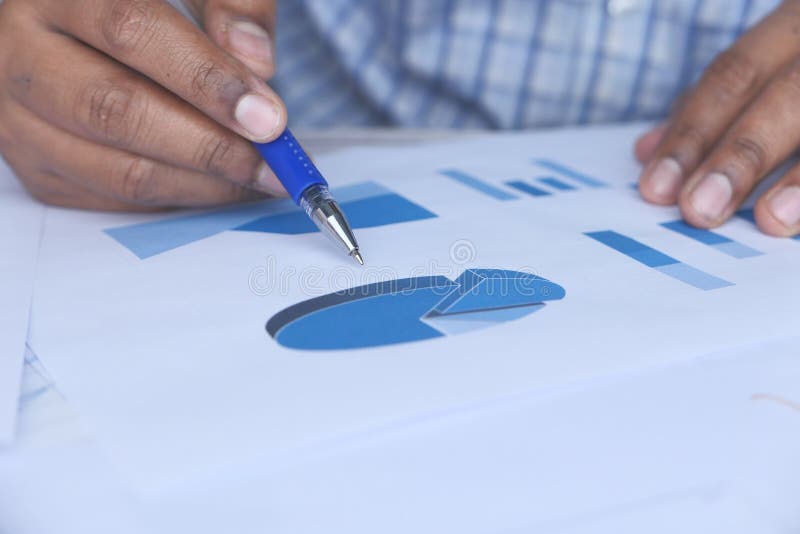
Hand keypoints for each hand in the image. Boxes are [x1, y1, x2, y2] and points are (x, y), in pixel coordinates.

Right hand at [0, 0, 285, 210]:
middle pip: (117, 110)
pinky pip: (108, 197)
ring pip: (114, 168)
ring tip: (254, 178)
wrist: (83, 20)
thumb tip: (256, 63)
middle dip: (208, 146)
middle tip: (270, 164)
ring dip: (198, 184)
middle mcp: (19, 51)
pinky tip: (216, 185)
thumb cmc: (144, 0)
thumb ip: (231, 1)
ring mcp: (17, 115)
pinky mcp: (32, 161)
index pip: (132, 31)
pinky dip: (173, 197)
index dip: (206, 80)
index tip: (268, 118)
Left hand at [636, 2, 799, 236]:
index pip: (733, 74)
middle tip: (697, 211)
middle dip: (739, 154)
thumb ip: (717, 105)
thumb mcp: (773, 66)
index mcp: (798, 22)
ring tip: (771, 222)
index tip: (655, 187)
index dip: (692, 131)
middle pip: (787, 94)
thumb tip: (646, 151)